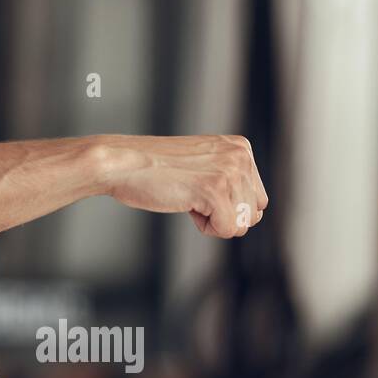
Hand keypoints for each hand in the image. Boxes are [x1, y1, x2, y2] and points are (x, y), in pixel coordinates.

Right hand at [99, 134, 268, 237]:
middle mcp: (241, 155)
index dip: (227, 205)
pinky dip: (204, 227)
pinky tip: (185, 203)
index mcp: (240, 148)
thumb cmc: (152, 169)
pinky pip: (226, 229)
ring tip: (186, 196)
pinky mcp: (215, 189)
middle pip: (254, 214)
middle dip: (223, 214)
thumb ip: (231, 181)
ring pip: (242, 224)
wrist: (120, 163)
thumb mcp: (202, 165)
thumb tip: (255, 217)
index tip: (198, 187)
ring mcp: (229, 171)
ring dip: (212, 220)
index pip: (258, 198)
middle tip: (191, 193)